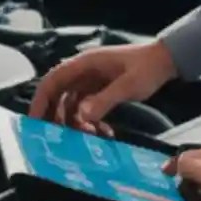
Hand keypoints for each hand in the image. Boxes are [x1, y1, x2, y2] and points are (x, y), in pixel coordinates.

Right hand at [27, 41, 177, 132]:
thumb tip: (81, 116)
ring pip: (72, 104)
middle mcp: (83, 71)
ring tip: (89, 136)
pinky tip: (103, 132)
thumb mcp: (128, 85)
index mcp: (85, 63)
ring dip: (76, 122)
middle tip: (58, 138)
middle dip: (57, 117)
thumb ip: (104, 100)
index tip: (35, 122)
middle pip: (58, 94)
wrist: (166, 61)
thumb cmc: (148, 67)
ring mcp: (91, 81)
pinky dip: (90, 121)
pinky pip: (86, 108)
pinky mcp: (99, 90)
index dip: (40, 100)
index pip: (53, 80)